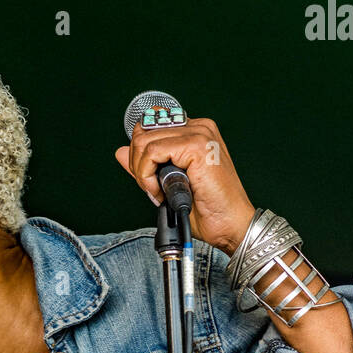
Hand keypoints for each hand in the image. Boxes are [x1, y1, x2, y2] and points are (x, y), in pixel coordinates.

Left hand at [115, 118, 254, 254]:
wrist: (230, 226)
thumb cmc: (208, 210)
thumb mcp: (167, 185)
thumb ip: (145, 166)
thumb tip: (121, 152)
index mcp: (194, 132)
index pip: (151, 126)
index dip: (140, 154)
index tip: (149, 180)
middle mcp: (198, 127)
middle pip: (144, 131)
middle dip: (137, 163)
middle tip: (151, 188)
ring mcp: (199, 133)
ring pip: (144, 141)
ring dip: (143, 172)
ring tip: (158, 192)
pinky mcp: (196, 145)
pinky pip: (152, 152)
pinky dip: (148, 175)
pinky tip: (161, 191)